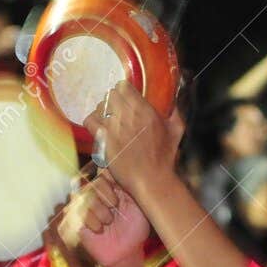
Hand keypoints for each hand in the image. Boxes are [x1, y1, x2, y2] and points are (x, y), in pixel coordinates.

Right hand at [62, 172, 149, 266]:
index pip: (104, 171)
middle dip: (107, 196)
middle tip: (115, 209)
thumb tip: (124, 170)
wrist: (126, 252)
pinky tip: (100, 230)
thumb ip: (131, 188)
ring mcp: (85, 206)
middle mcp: (96, 194)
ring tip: (108, 222)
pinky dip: (92, 222)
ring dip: (101, 211)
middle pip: (95, 182)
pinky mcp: (76, 219)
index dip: (111, 181)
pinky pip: (78, 212)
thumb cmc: (134, 229)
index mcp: (112, 187)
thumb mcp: (139, 206)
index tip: (120, 195)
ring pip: (86, 196)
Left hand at [87, 82, 183, 196]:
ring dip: (103, 111)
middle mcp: (128, 117)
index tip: (125, 97)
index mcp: (145, 111)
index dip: (123, 90)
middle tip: (116, 110)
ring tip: (107, 120)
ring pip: (100, 106)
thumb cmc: (165, 159)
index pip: (124, 86)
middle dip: (113, 100)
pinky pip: (90, 121)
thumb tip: (173, 104)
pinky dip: (93, 121)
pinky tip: (99, 128)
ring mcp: (114, 128)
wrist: (152, 180)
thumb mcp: (176, 131)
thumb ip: (175, 113)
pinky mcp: (104, 141)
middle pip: (110, 94)